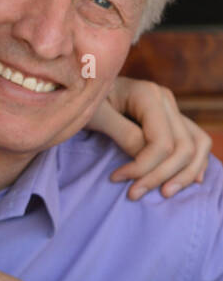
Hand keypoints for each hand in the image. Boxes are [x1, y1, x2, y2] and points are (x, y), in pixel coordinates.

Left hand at [89, 76, 210, 198]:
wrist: (82, 87)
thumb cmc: (84, 101)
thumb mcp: (95, 116)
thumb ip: (122, 134)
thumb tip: (145, 157)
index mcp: (147, 94)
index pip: (161, 142)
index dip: (143, 167)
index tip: (116, 178)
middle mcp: (166, 99)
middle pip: (183, 147)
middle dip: (161, 175)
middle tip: (134, 194)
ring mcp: (171, 108)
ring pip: (197, 145)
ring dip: (184, 173)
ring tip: (164, 193)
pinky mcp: (171, 119)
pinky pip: (196, 141)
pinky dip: (196, 162)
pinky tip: (190, 180)